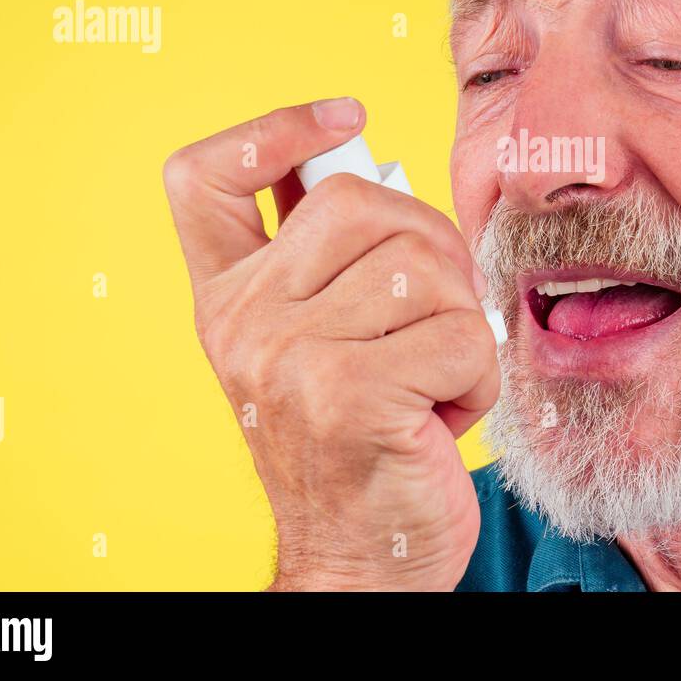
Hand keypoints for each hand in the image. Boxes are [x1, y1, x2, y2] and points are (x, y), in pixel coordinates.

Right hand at [163, 98, 497, 589]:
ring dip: (459, 324)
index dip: (271, 129)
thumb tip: (371, 161)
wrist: (363, 560)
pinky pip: (461, 335)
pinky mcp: (347, 396)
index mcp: (228, 299)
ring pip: (426, 268)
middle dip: (431, 246)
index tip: (345, 120)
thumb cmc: (363, 441)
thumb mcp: (325, 339)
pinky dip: (478, 377)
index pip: (202, 178)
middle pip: (361, 202)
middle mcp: (241, 322)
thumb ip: (333, 259)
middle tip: (434, 313)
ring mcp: (286, 358)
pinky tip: (441, 415)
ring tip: (428, 379)